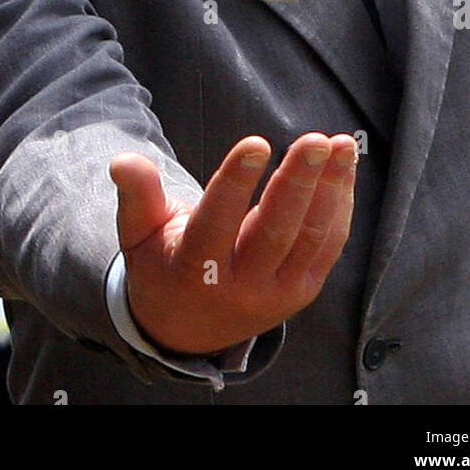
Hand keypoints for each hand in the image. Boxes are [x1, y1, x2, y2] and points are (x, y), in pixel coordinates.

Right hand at [109, 132, 357, 355]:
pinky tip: (345, 168)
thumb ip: (137, 196)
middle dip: (298, 183)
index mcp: (193, 274)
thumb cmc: (163, 265)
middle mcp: (239, 290)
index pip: (217, 224)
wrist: (190, 328)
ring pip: (309, 239)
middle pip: (274, 233)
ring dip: (330, 189)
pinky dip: (339, 206)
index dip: (236, 183)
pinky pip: (327, 246)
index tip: (256, 142)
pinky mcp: (302, 292)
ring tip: (342, 144)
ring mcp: (276, 295)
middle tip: (316, 140)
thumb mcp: (139, 235)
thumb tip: (124, 160)